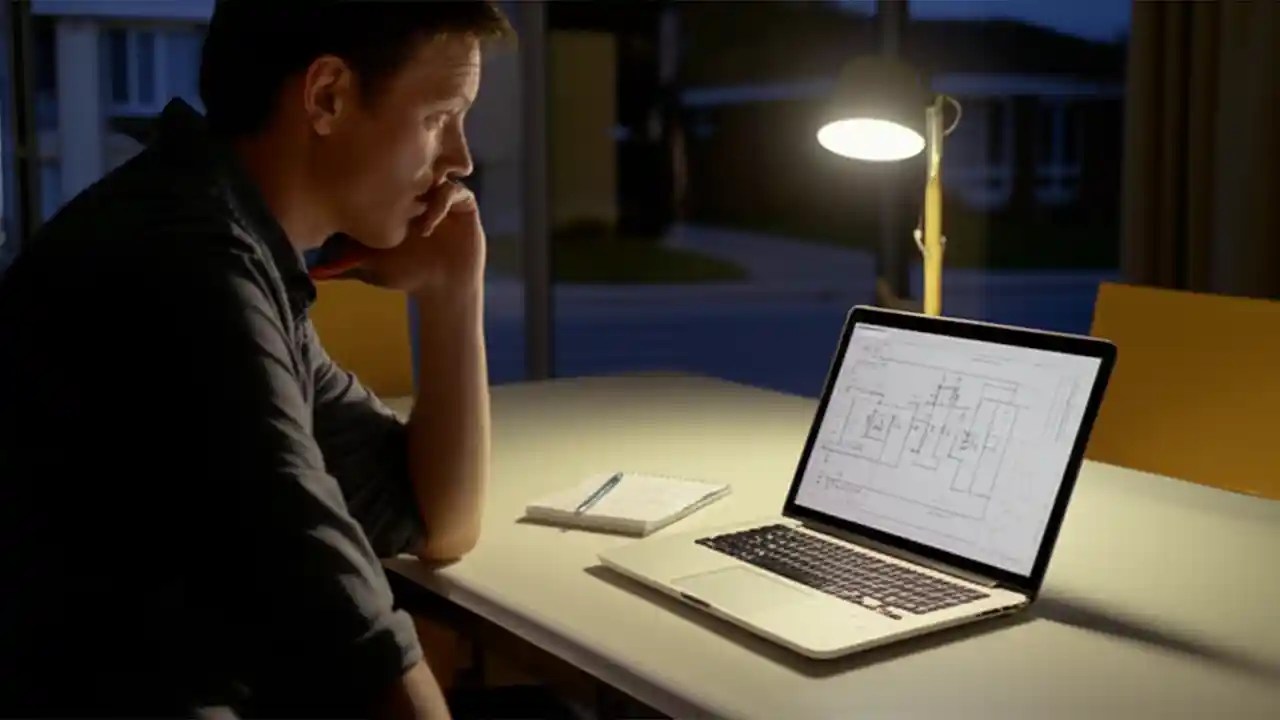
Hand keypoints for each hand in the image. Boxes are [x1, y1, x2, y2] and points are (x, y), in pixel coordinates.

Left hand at [321, 181, 485, 296]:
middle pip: (412, 165)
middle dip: (402, 174)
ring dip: (423, 187)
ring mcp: (444, 195)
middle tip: (388, 189)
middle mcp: (421, 191)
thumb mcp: (366, 267)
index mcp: (398, 197)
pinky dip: (441, 203)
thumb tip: (309, 269)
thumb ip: (340, 263)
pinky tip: (428, 225)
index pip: (388, 172)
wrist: (441, 289)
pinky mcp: (464, 205)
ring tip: (411, 207)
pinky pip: (455, 191)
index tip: (363, 183)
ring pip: (434, 173)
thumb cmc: (406, 274)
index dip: (377, 174)